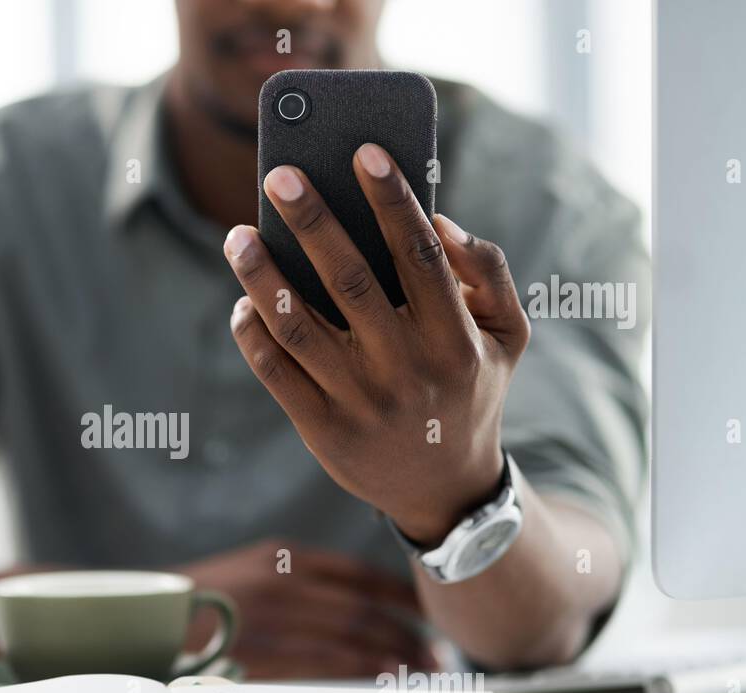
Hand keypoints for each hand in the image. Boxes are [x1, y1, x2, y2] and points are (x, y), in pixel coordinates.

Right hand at [176, 539, 438, 679]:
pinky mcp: (264, 651)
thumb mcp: (252, 569)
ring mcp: (275, 616)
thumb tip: (357, 607)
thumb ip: (298, 578)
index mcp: (283, 556)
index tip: (428, 611)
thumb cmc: (203, 601)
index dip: (401, 593)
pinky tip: (387, 674)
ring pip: (354, 634)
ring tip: (423, 667)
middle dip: (407, 630)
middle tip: (436, 650)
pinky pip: (328, 661)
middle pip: (364, 607)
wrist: (150, 621)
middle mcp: (285, 581)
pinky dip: (364, 667)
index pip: (360, 572)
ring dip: (396, 651)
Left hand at [222, 143, 530, 545]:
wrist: (444, 488)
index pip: (420, 256)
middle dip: (313, 222)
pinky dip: (252, 332)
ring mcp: (361, 403)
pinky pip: (275, 373)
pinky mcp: (322, 430)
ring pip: (298, 328)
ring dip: (262, 276)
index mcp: (456, 339)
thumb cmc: (472, 389)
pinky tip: (243, 300)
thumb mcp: (507, 336)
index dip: (392, 200)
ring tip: (238, 236)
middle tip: (280, 176)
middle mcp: (407, 370)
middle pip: (349, 282)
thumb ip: (490, 273)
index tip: (364, 151)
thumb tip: (439, 220)